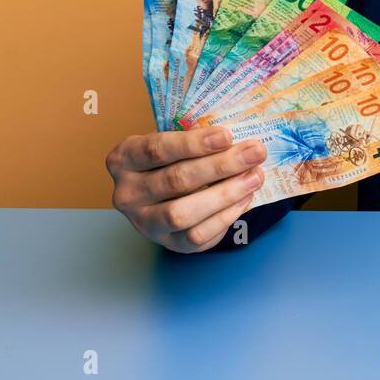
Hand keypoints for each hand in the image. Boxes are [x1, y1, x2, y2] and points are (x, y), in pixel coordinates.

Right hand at [105, 126, 266, 253]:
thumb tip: (240, 139)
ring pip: (183, 213)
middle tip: (254, 153)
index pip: (157, 149)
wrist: (165, 196)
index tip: (227, 136)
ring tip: (255, 176)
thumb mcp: (175, 143)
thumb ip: (198, 140)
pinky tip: (244, 197)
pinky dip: (225, 216)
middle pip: (176, 180)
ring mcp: (145, 223)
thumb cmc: (174, 160)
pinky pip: (197, 235)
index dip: (194, 143)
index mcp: (124, 159)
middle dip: (221, 166)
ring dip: (225, 194)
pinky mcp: (168, 244)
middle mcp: (127, 193)